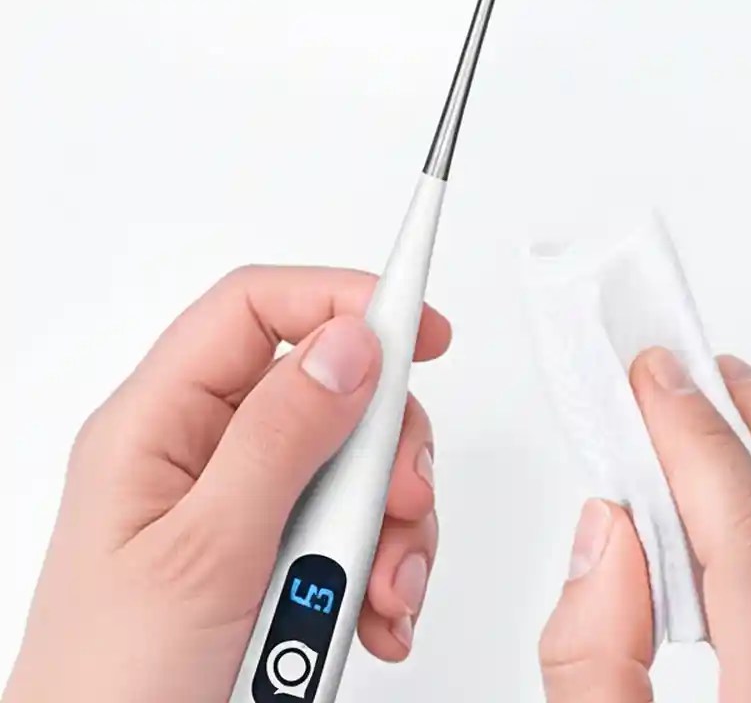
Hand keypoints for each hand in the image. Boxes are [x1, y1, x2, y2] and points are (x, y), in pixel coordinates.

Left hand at [3, 266, 448, 701]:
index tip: (422, 330)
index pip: (255, 311)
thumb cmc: (114, 682)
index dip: (342, 300)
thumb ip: (282, 438)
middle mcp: (203, 458)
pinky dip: (387, 574)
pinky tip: (376, 617)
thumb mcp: (207, 552)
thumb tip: (350, 343)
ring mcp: (244, 511)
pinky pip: (359, 535)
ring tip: (380, 594)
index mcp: (158, 428)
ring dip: (394, 531)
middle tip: (401, 503)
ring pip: (357, 471)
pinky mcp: (276, 560)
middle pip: (330, 394)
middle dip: (387, 449)